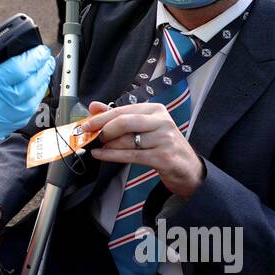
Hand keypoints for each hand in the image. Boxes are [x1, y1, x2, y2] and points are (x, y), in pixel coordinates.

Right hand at [0, 40, 54, 142]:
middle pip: (35, 78)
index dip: (35, 56)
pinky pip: (31, 107)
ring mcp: (12, 113)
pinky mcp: (11, 124)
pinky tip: (35, 89)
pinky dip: (36, 95)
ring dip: (43, 79)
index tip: (39, 49)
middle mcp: (8, 98)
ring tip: (44, 69)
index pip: (24, 65)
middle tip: (45, 56)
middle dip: (43, 65)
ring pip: (37, 94)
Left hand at [84, 99, 205, 198]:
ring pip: (126, 141)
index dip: (101, 117)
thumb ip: (118, 116)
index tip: (85, 124)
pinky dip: (111, 155)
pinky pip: (131, 156)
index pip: (123, 110)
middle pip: (124, 122)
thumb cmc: (163, 145)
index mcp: (156, 110)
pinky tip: (100, 154)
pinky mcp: (163, 157)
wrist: (188, 168)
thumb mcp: (143, 127)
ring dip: (108, 145)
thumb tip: (94, 106)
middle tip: (91, 136)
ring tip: (98, 147)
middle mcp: (162, 122)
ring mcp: (164, 139)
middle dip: (103, 129)